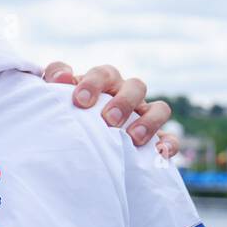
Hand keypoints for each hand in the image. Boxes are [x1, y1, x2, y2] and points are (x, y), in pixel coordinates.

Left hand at [42, 61, 177, 157]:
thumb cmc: (69, 111)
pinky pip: (171, 138)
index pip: (104, 73)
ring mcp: (144, 115)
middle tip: (108, 120)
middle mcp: (127, 95)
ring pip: (160, 108)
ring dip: (149, 121)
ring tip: (133, 137)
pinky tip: (159, 153)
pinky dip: (168, 144)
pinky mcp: (156, 138)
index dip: (93, 83)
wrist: (79, 140)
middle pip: (136, 86)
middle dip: (123, 102)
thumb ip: (55, 78)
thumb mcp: (58, 95)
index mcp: (104, 82)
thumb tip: (62, 77)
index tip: (79, 101)